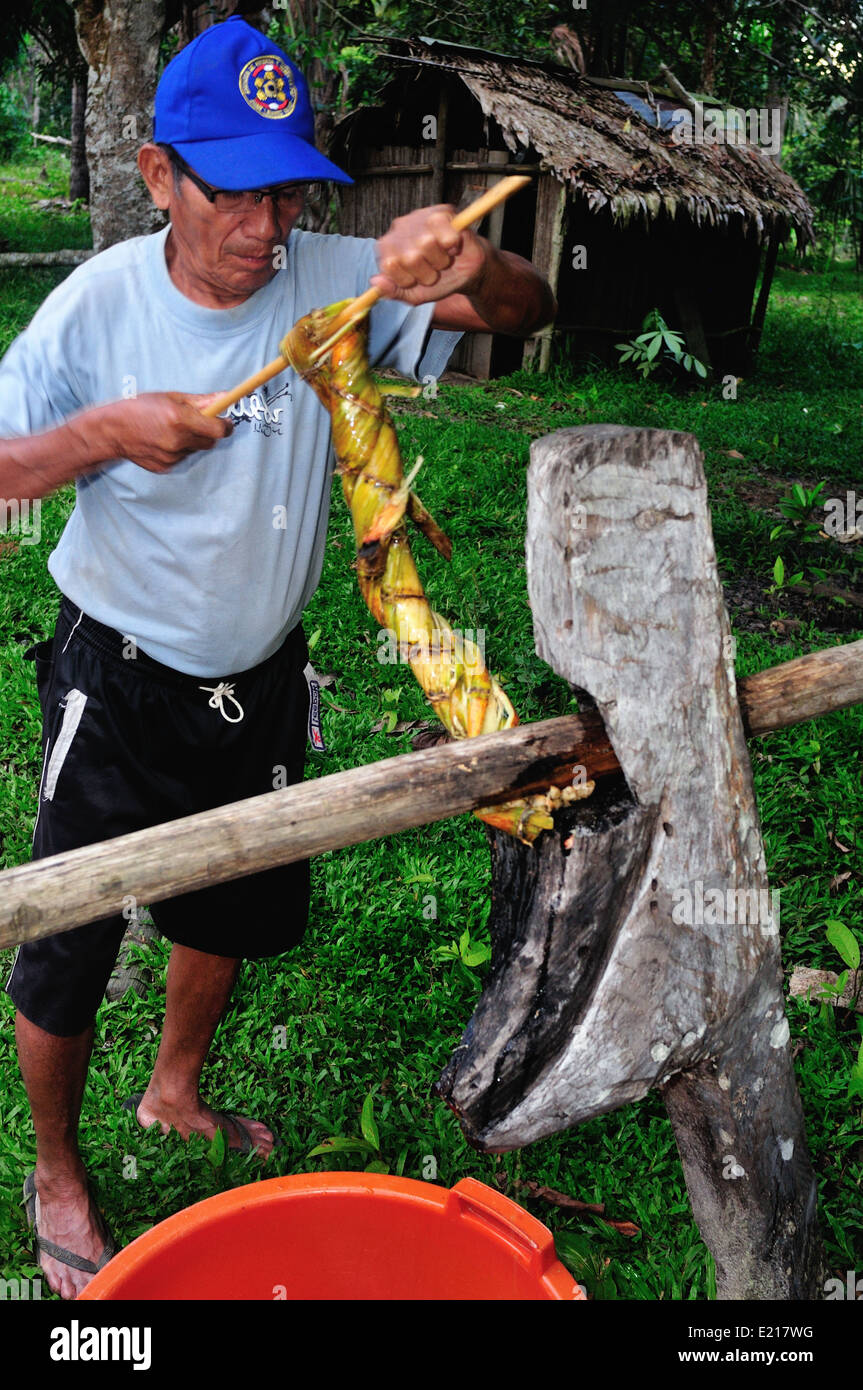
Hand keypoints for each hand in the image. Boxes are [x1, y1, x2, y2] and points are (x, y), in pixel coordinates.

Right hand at [88, 392, 232, 472]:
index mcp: (179, 419)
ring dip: (191, 440)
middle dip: (209, 432)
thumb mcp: (170, 397)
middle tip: (196, 422)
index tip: (225, 421)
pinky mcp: (166, 467)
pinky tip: (161, 440)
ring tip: (170, 429)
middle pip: (211, 442)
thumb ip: (200, 401)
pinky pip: (182, 457)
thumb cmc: (138, 407)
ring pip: (195, 449)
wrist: (111, 431)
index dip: (225, 425)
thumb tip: (223, 396)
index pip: (219, 430)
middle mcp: (177, 440)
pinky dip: (178, 449)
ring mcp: (172, 457)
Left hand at [371, 206, 488, 306]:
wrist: (465, 274)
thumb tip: (375, 281)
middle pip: (410, 257)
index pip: (390, 265)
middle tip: (433, 270)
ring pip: (428, 243)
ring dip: (440, 261)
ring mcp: (420, 217)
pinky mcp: (442, 212)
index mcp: (388, 248)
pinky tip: (452, 248)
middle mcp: (400, 228)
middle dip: (426, 273)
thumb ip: (392, 292)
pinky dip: (453, 247)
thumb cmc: (437, 281)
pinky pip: (446, 235)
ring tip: (443, 259)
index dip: (407, 280)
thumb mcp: (413, 294)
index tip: (415, 280)